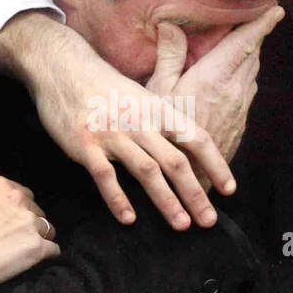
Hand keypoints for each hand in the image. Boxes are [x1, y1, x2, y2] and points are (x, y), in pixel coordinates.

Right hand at [0, 12, 232, 230]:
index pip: (196, 138)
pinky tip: (129, 219)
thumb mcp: (142, 96)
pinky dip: (118, 199)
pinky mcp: (85, 144)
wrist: (63, 67)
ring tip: (181, 225)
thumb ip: (163, 121)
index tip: (229, 189)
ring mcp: (112, 134)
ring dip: (166, 201)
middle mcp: (140, 121)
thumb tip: (188, 150)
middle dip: (195, 194)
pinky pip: (105, 176)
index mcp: (158, 109)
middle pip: (175, 162)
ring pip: (146, 171)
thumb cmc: (106, 87)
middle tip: (209, 221)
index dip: (215, 164)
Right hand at [0, 132, 58, 292]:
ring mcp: (30, 223)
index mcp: (2, 185)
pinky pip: (53, 249)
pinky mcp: (37, 247)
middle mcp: (19, 200)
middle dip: (25, 225)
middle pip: (36, 212)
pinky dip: (43, 256)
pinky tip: (24, 260)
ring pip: (47, 230)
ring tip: (13, 252)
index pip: (23, 197)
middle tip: (3, 240)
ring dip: (35, 241)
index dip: (12, 213)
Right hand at [148, 7, 283, 175]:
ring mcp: (240, 108)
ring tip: (245, 42)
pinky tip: (233, 76)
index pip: (245, 43)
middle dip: (256, 35)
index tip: (276, 10)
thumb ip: (169, 57)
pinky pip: (248, 91)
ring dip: (250, 56)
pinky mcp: (240, 122)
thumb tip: (171, 25)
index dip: (262, 24)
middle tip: (259, 18)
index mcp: (215, 77)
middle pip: (252, 55)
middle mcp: (234, 90)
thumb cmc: (163, 134)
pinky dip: (246, 76)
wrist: (186, 177)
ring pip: (252, 72)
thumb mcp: (157, 93)